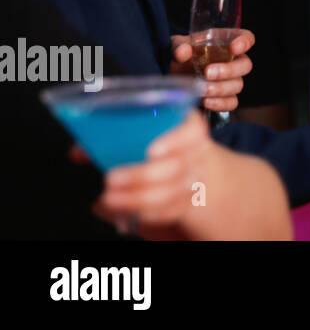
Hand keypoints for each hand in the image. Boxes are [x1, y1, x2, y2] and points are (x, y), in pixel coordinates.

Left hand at [91, 110, 214, 231]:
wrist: (185, 173)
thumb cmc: (157, 153)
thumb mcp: (142, 139)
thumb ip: (112, 142)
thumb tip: (79, 152)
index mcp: (189, 131)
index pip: (193, 131)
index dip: (175, 140)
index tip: (151, 151)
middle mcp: (196, 155)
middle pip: (176, 166)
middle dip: (140, 175)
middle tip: (111, 179)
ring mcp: (195, 181)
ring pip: (172, 192)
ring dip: (137, 198)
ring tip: (111, 198)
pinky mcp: (187, 203)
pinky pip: (170, 211)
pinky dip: (147, 213)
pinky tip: (127, 212)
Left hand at [171, 30, 254, 111]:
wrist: (174, 75)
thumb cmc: (181, 55)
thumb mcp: (177, 46)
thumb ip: (179, 46)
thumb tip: (182, 52)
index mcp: (227, 42)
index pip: (246, 38)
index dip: (245, 42)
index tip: (234, 47)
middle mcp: (233, 60)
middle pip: (245, 65)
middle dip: (229, 70)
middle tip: (208, 73)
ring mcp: (231, 80)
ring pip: (238, 85)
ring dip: (220, 88)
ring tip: (201, 90)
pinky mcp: (224, 97)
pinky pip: (231, 102)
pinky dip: (220, 103)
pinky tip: (206, 101)